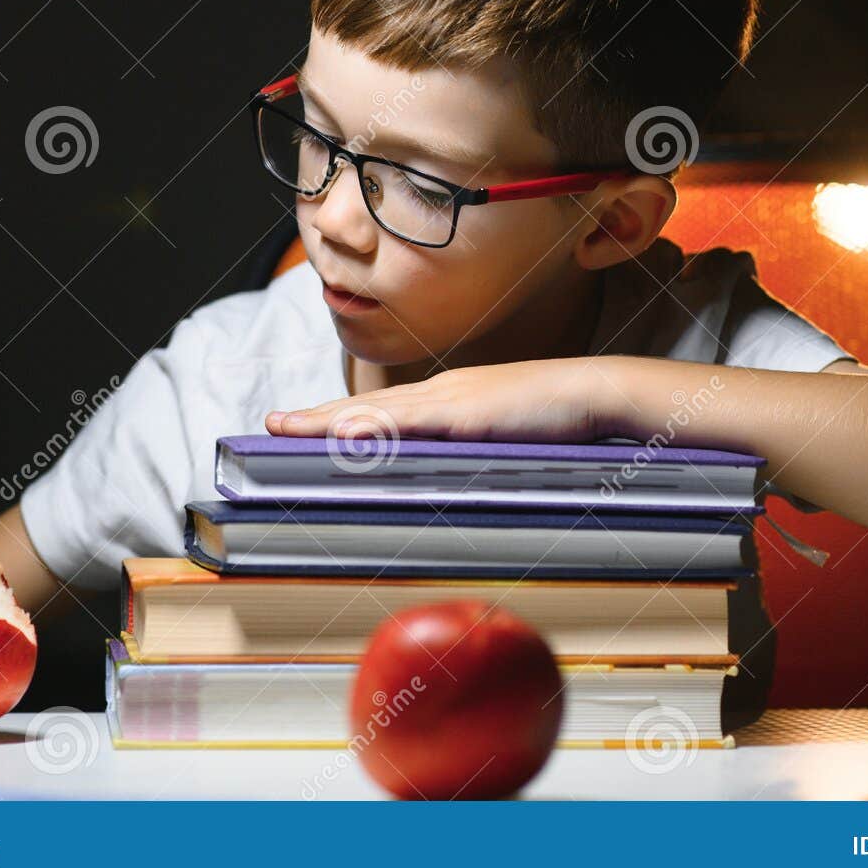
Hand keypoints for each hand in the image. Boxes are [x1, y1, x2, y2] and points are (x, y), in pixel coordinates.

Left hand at [265, 357, 617, 442]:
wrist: (596, 392)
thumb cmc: (559, 418)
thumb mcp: (505, 437)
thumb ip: (472, 450)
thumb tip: (442, 475)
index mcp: (449, 399)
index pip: (382, 411)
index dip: (340, 419)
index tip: (302, 426)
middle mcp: (441, 392)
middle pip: (366, 406)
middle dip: (316, 417)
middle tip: (270, 423)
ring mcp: (452, 399)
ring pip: (375, 411)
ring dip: (328, 419)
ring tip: (284, 426)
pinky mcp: (466, 412)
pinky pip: (408, 422)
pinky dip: (372, 427)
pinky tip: (343, 432)